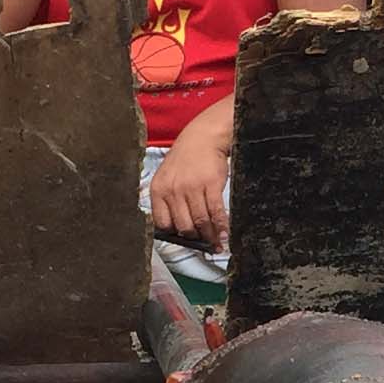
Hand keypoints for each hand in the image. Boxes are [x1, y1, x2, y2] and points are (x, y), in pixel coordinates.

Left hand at [148, 115, 230, 250]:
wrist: (203, 137)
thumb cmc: (186, 160)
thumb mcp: (168, 178)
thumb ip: (169, 201)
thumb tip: (179, 229)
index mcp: (159, 190)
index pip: (163, 223)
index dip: (175, 235)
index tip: (185, 240)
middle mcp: (173, 190)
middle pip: (183, 226)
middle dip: (195, 239)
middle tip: (204, 245)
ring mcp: (192, 187)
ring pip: (200, 221)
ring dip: (210, 236)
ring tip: (216, 244)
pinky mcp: (210, 185)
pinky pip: (216, 212)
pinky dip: (221, 227)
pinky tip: (224, 234)